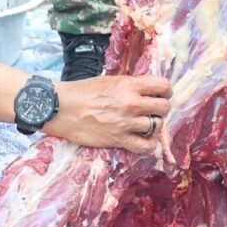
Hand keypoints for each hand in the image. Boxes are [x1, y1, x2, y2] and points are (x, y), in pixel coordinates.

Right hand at [50, 74, 173, 153]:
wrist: (61, 108)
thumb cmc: (82, 91)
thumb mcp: (109, 80)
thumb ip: (129, 85)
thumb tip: (145, 89)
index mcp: (129, 85)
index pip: (163, 85)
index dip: (165, 90)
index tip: (161, 94)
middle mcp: (131, 103)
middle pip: (164, 107)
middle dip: (161, 108)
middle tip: (153, 111)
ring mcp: (126, 123)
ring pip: (157, 126)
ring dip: (154, 126)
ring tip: (146, 125)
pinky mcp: (118, 139)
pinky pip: (145, 146)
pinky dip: (148, 145)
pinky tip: (144, 141)